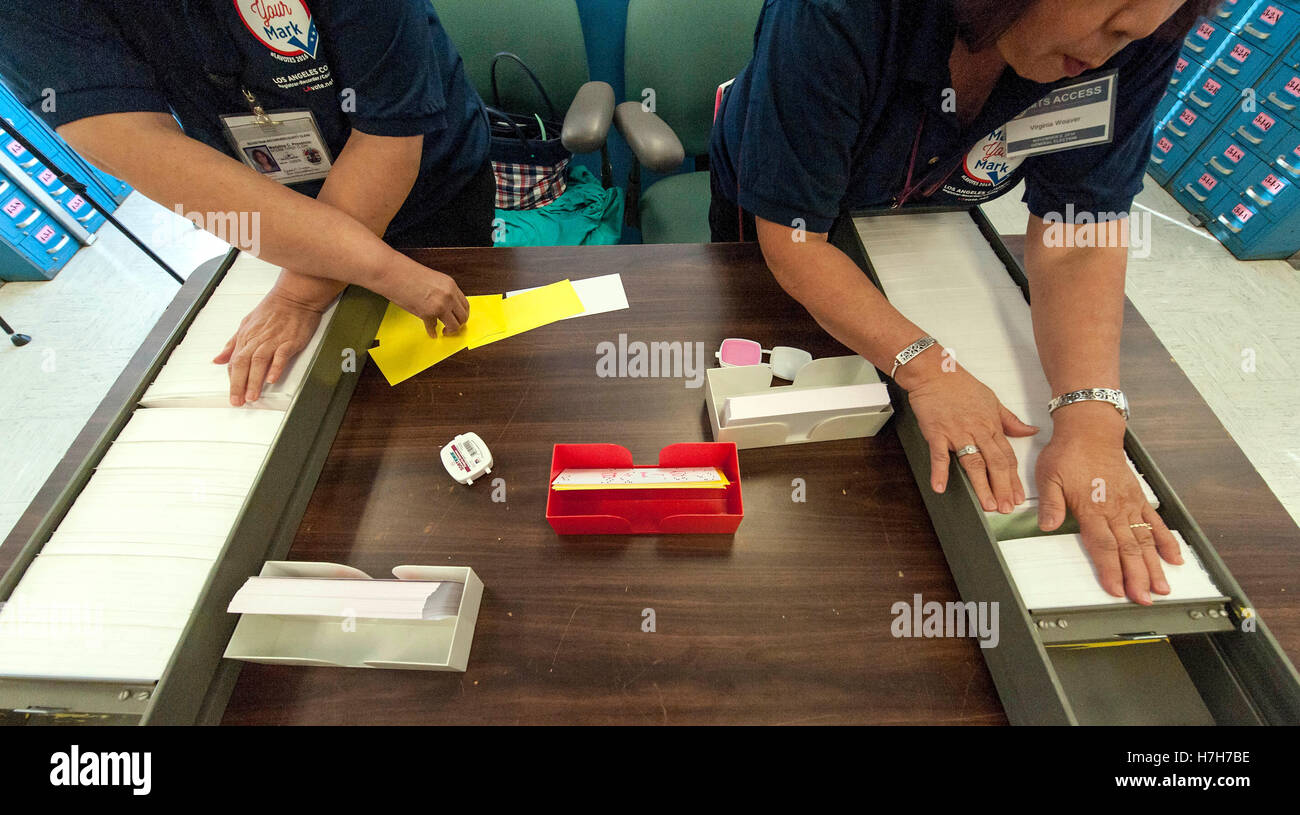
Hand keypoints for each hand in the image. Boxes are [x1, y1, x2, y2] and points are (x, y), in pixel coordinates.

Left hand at [213, 289, 324, 405]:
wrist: (295, 295)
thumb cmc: (274, 308)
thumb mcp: (246, 324)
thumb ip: (233, 343)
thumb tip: (218, 358)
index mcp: (246, 336)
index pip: (235, 361)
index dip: (232, 380)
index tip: (233, 394)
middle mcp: (257, 339)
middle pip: (243, 364)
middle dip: (238, 385)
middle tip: (238, 401)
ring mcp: (273, 340)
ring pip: (258, 362)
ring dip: (254, 381)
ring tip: (252, 396)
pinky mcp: (289, 340)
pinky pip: (280, 355)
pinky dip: (275, 367)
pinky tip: (272, 379)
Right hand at [385, 260, 469, 336]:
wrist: (392, 273)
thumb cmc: (407, 274)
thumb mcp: (433, 280)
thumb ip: (442, 292)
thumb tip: (445, 306)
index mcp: (450, 285)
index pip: (465, 304)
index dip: (462, 314)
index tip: (458, 318)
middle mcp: (448, 295)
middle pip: (463, 317)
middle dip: (458, 324)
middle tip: (452, 327)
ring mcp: (440, 306)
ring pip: (454, 326)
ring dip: (450, 331)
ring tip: (445, 331)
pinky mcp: (427, 314)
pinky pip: (433, 328)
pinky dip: (432, 332)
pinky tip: (432, 333)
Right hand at [903, 351, 1038, 512]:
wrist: (934, 373)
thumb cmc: (960, 386)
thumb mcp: (992, 400)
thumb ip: (1010, 421)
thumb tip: (1030, 431)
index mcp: (991, 426)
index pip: (1007, 457)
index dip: (1014, 479)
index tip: (1018, 496)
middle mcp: (977, 431)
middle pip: (994, 464)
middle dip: (1002, 487)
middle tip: (1006, 508)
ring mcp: (957, 433)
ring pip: (973, 462)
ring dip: (981, 485)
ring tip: (986, 504)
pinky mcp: (937, 432)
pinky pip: (939, 455)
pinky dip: (940, 471)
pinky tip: (941, 486)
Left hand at [1035, 402, 1181, 604]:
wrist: (1090, 430)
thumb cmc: (1068, 453)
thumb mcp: (1049, 477)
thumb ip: (1052, 504)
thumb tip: (1047, 526)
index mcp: (1092, 508)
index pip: (1102, 546)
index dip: (1110, 570)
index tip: (1117, 590)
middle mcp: (1114, 509)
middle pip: (1128, 549)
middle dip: (1137, 577)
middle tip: (1145, 599)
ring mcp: (1129, 504)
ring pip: (1145, 540)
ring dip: (1154, 566)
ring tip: (1163, 587)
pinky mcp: (1137, 498)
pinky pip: (1155, 522)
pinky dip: (1166, 540)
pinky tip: (1174, 557)